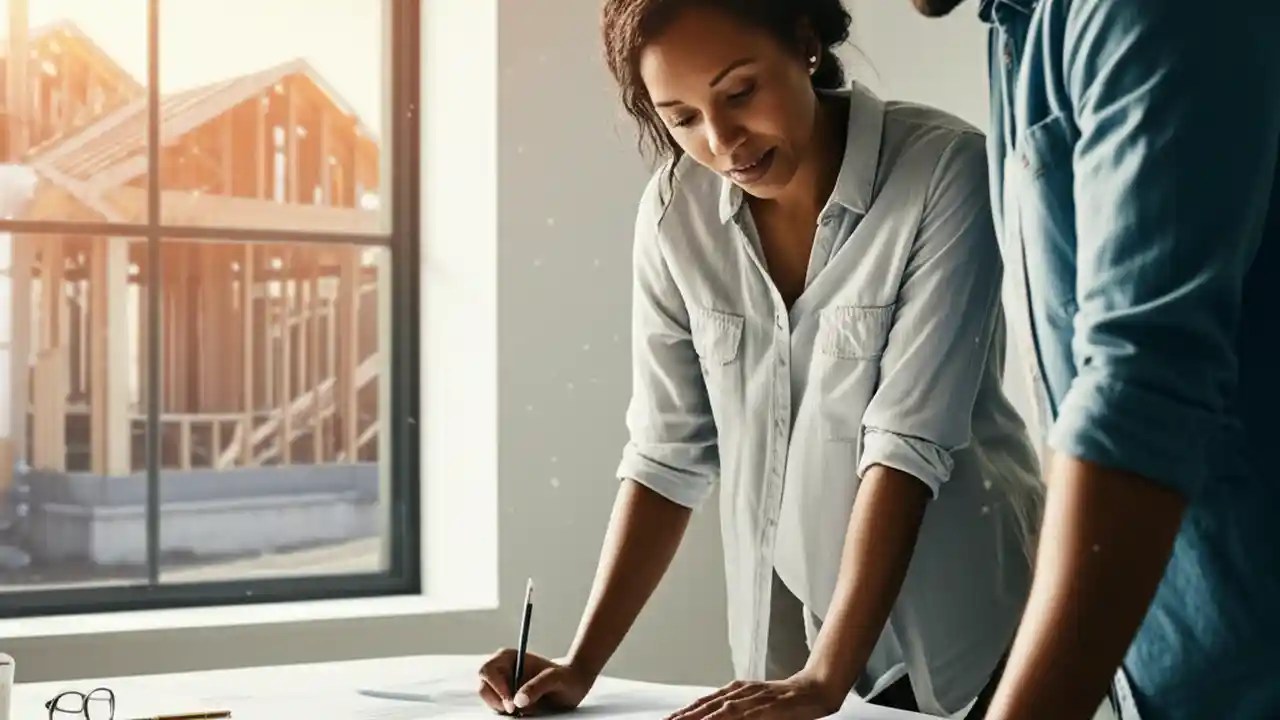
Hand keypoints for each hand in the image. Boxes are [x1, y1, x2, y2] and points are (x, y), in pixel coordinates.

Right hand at [478, 649, 595, 715]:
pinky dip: (506, 713)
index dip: (496, 688)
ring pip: (489, 701)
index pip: (488, 671)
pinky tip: (523, 711)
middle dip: (496, 701)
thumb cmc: (565, 678)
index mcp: (508, 657)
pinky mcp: (506, 700)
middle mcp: (501, 671)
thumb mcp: (556, 679)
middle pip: (484, 687)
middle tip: (514, 711)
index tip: (511, 704)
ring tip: (523, 710)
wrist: (572, 687)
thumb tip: (519, 700)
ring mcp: (502, 686)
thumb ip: (538, 685)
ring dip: (502, 708)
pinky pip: (498, 709)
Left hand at [664, 670, 843, 718]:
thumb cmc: (785, 701)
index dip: (685, 712)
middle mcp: (742, 692)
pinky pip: (747, 716)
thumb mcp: (756, 705)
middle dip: (685, 717)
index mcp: (736, 691)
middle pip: (707, 706)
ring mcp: (755, 698)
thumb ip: (736, 712)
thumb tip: (713, 716)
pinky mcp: (769, 707)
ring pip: (722, 710)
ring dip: (701, 718)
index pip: (704, 703)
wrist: (815, 689)